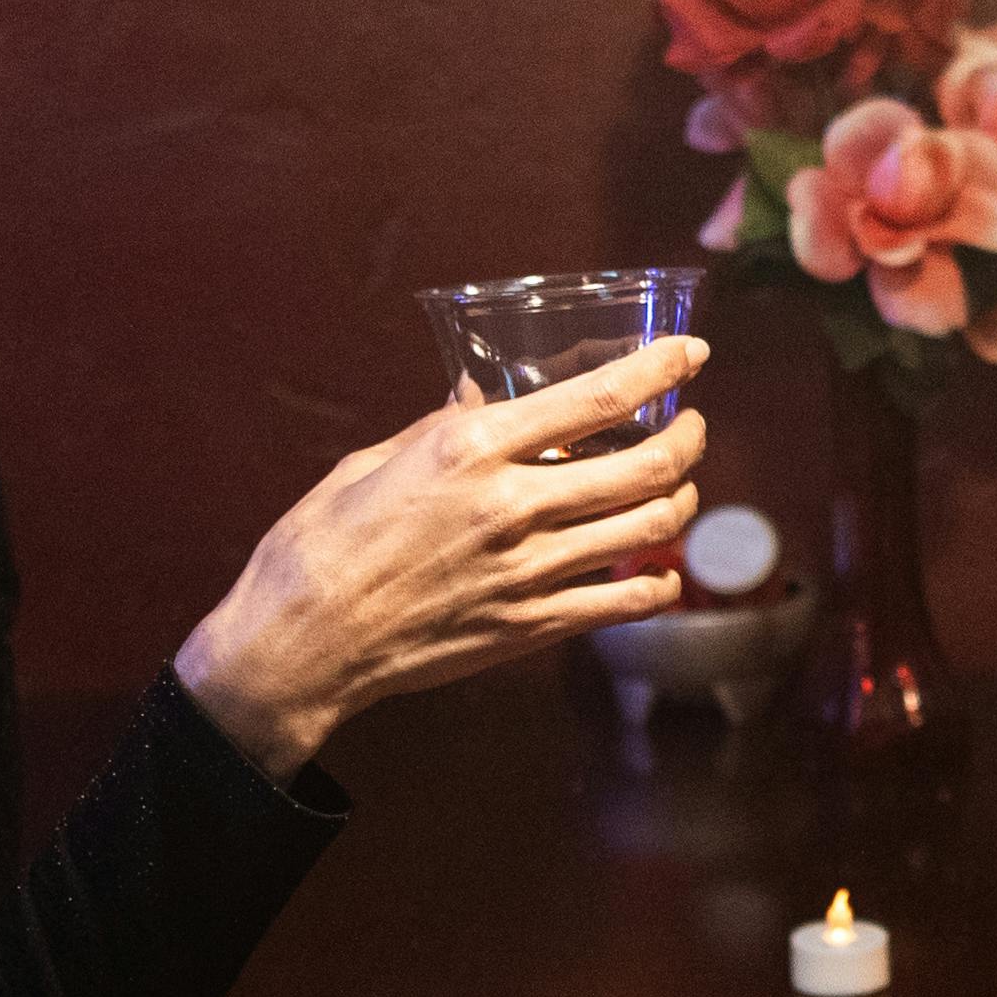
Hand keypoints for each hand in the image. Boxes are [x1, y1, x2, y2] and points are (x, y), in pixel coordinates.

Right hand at [170, 336, 711, 777]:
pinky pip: (624, 601)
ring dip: (681, 501)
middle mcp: (513, 505)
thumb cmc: (321, 544)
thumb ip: (440, 428)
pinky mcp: (530, 627)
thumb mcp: (374, 461)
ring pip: (649, 529)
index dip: (662, 368)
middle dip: (688, 438)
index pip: (600, 397)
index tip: (693, 353)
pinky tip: (657, 570)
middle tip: (691, 426)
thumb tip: (482, 399)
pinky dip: (656, 582)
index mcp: (472, 449)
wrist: (303, 643)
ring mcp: (529, 571)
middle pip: (647, 465)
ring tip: (678, 486)